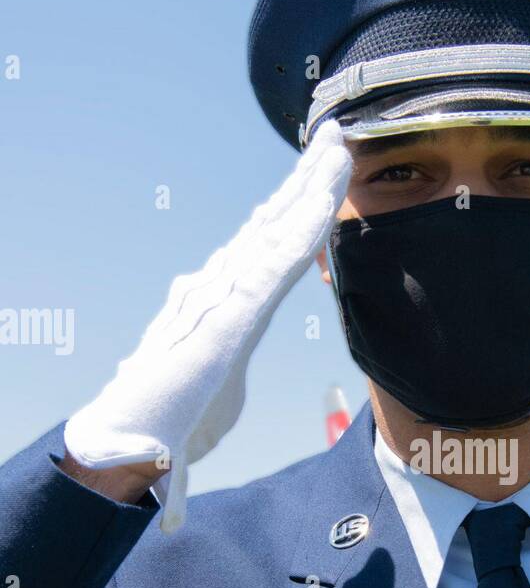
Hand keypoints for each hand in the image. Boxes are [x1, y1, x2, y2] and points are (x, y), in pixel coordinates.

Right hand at [63, 120, 351, 532]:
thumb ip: (220, 399)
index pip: (268, 256)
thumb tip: (207, 418)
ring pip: (281, 229)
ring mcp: (230, 293)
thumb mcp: (212, 414)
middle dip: (305, 183)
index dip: (291, 218)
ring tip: (339, 142)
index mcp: (227, 312)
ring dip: (312, 184)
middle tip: (335, 141)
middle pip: (274, 226)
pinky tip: (332, 187)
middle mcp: (224, 290)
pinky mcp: (238, 307)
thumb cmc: (166, 435)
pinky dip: (308, 218)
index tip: (312, 188)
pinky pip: (284, 255)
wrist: (132, 446)